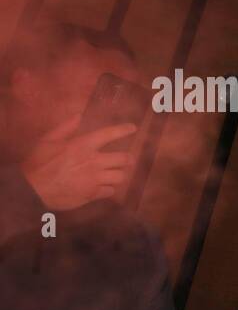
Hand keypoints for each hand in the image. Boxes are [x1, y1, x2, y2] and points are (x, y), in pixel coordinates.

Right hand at [20, 119, 137, 210]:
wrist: (32, 189)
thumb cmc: (37, 162)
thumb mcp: (47, 140)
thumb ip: (65, 128)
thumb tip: (78, 115)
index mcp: (83, 145)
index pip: (109, 134)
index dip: (123, 130)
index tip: (133, 128)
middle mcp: (93, 161)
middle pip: (124, 159)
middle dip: (127, 158)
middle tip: (127, 158)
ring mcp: (95, 179)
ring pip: (121, 176)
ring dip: (119, 174)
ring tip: (115, 173)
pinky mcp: (93, 194)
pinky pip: (110, 191)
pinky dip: (109, 189)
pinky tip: (104, 187)